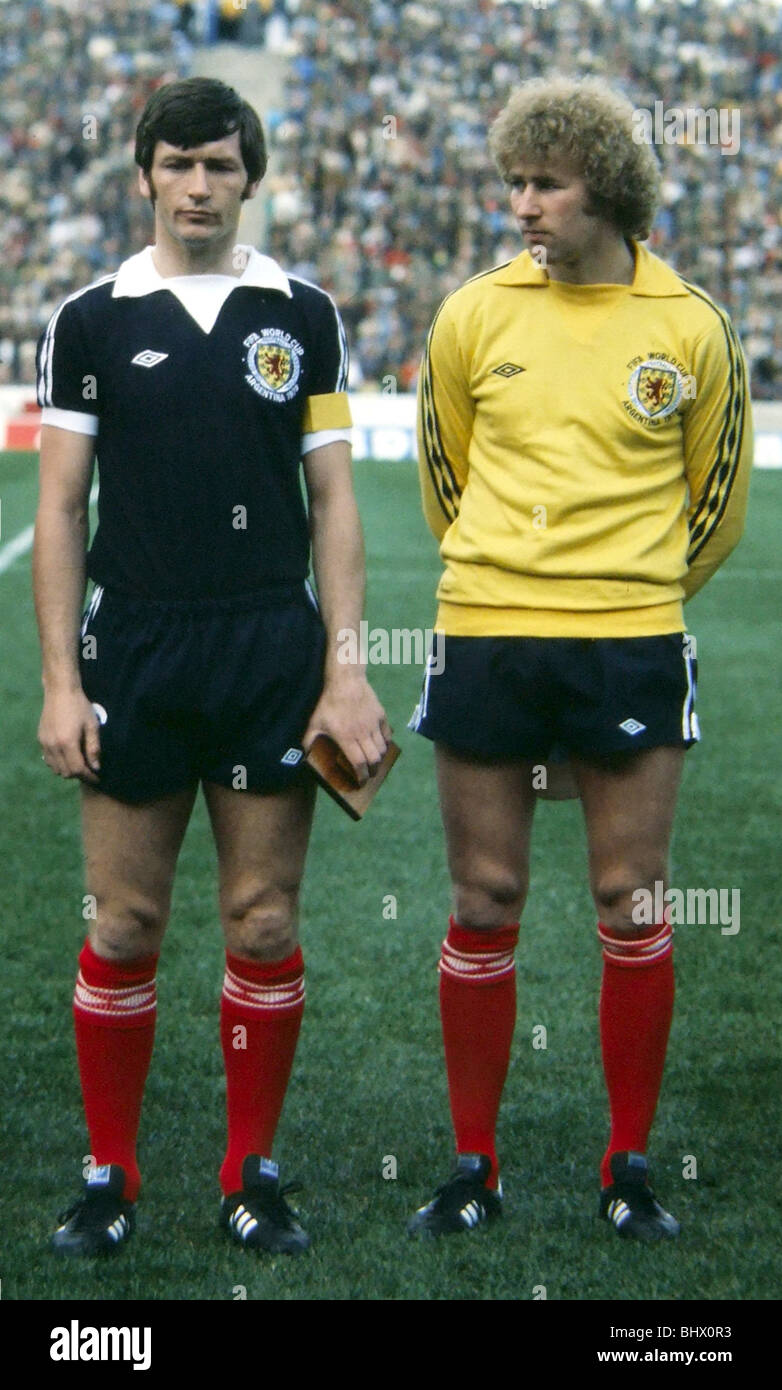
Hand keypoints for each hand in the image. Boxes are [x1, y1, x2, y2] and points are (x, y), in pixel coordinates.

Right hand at [39, 687, 100, 782]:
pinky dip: (58, 764)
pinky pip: (48, 760)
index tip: (97, 778)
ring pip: (55, 768)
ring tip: (79, 764)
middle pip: (65, 772)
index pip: (77, 769)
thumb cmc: (80, 706)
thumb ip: (93, 748)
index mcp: (67, 743)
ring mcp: (44, 743)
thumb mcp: (92, 726)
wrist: (60, 691)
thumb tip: (96, 767)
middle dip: (79, 775)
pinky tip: (67, 757)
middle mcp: (53, 746)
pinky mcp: (40, 739)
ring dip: (67, 770)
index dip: (88, 776)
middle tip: (90, 770)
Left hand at [303, 671, 390, 785]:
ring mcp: (373, 723)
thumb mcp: (314, 721)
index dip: (361, 776)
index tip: (361, 782)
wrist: (345, 679)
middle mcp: (363, 733)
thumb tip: (304, 755)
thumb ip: (309, 740)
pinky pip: (387, 734)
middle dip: (372, 771)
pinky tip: (380, 746)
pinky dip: (385, 743)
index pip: (359, 763)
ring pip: (382, 748)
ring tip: (374, 762)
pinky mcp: (380, 715)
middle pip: (374, 759)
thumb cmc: (327, 701)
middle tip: (368, 775)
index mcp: (346, 737)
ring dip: (379, 758)